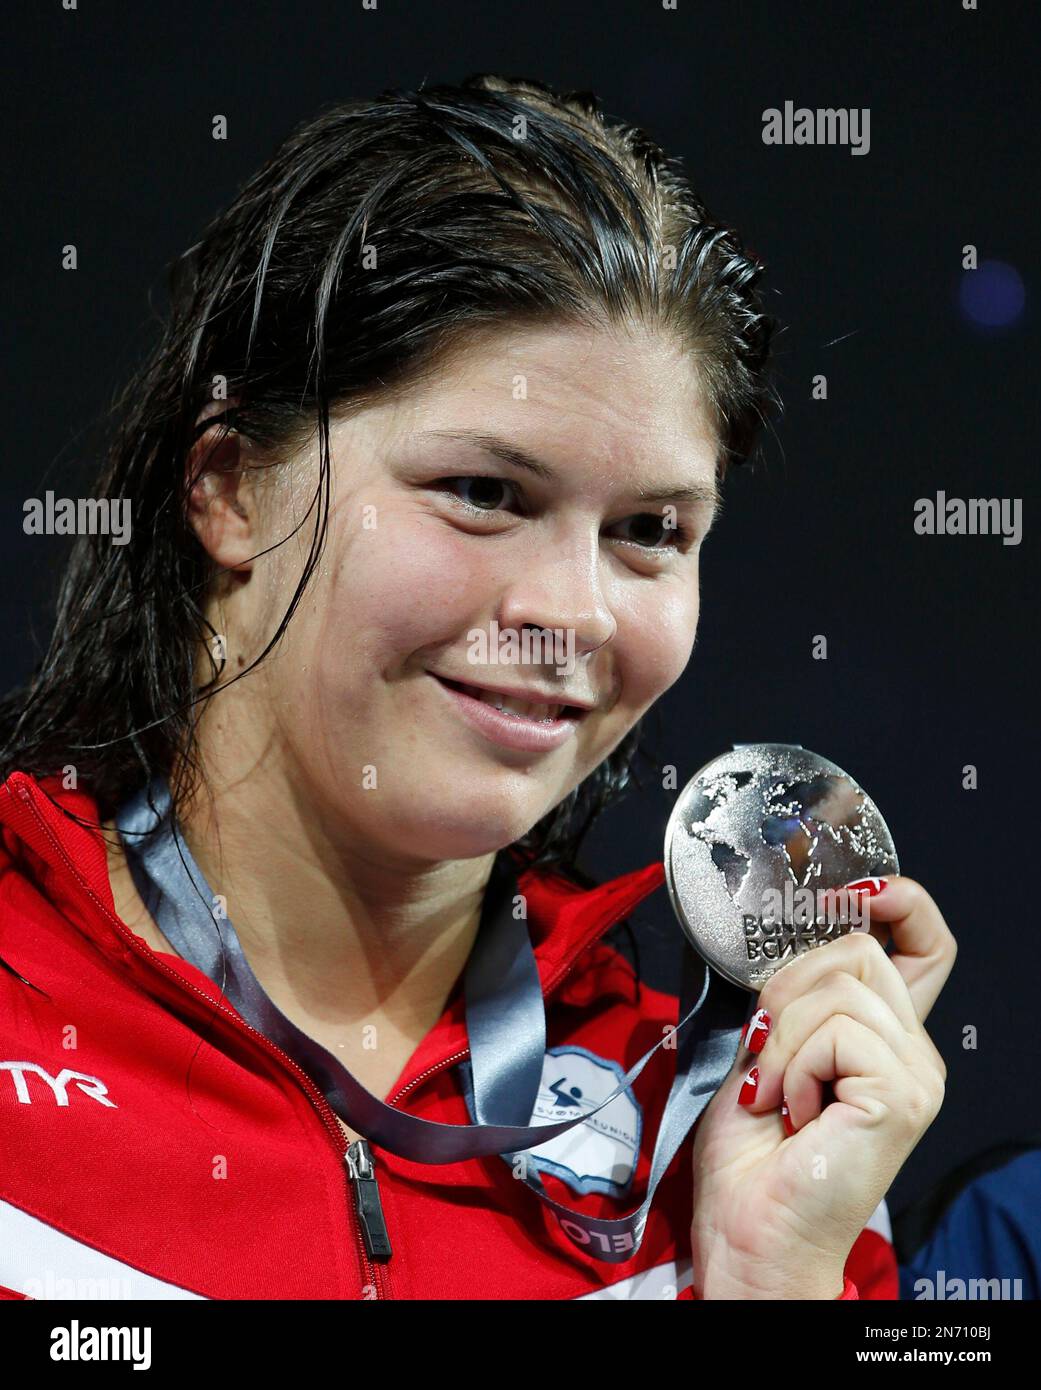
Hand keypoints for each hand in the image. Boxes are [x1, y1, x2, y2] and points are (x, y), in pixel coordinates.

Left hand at [689, 875, 955, 1298]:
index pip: (924, 944)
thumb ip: (797, 996)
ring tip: (777, 1092)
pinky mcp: (901, 1094)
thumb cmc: (752, 1154)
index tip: (852, 894)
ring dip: (782, 1035)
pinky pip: (835, 1030)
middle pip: (857, 950)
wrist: (749, 1228)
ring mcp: (915, 1073)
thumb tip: (790, 941)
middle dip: (788, 986)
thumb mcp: (768, 1047)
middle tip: (768, 1051)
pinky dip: (793, 1062)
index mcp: (884, 1035)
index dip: (897, 901)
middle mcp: (913, 1051)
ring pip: (839, 985)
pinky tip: (792, 1109)